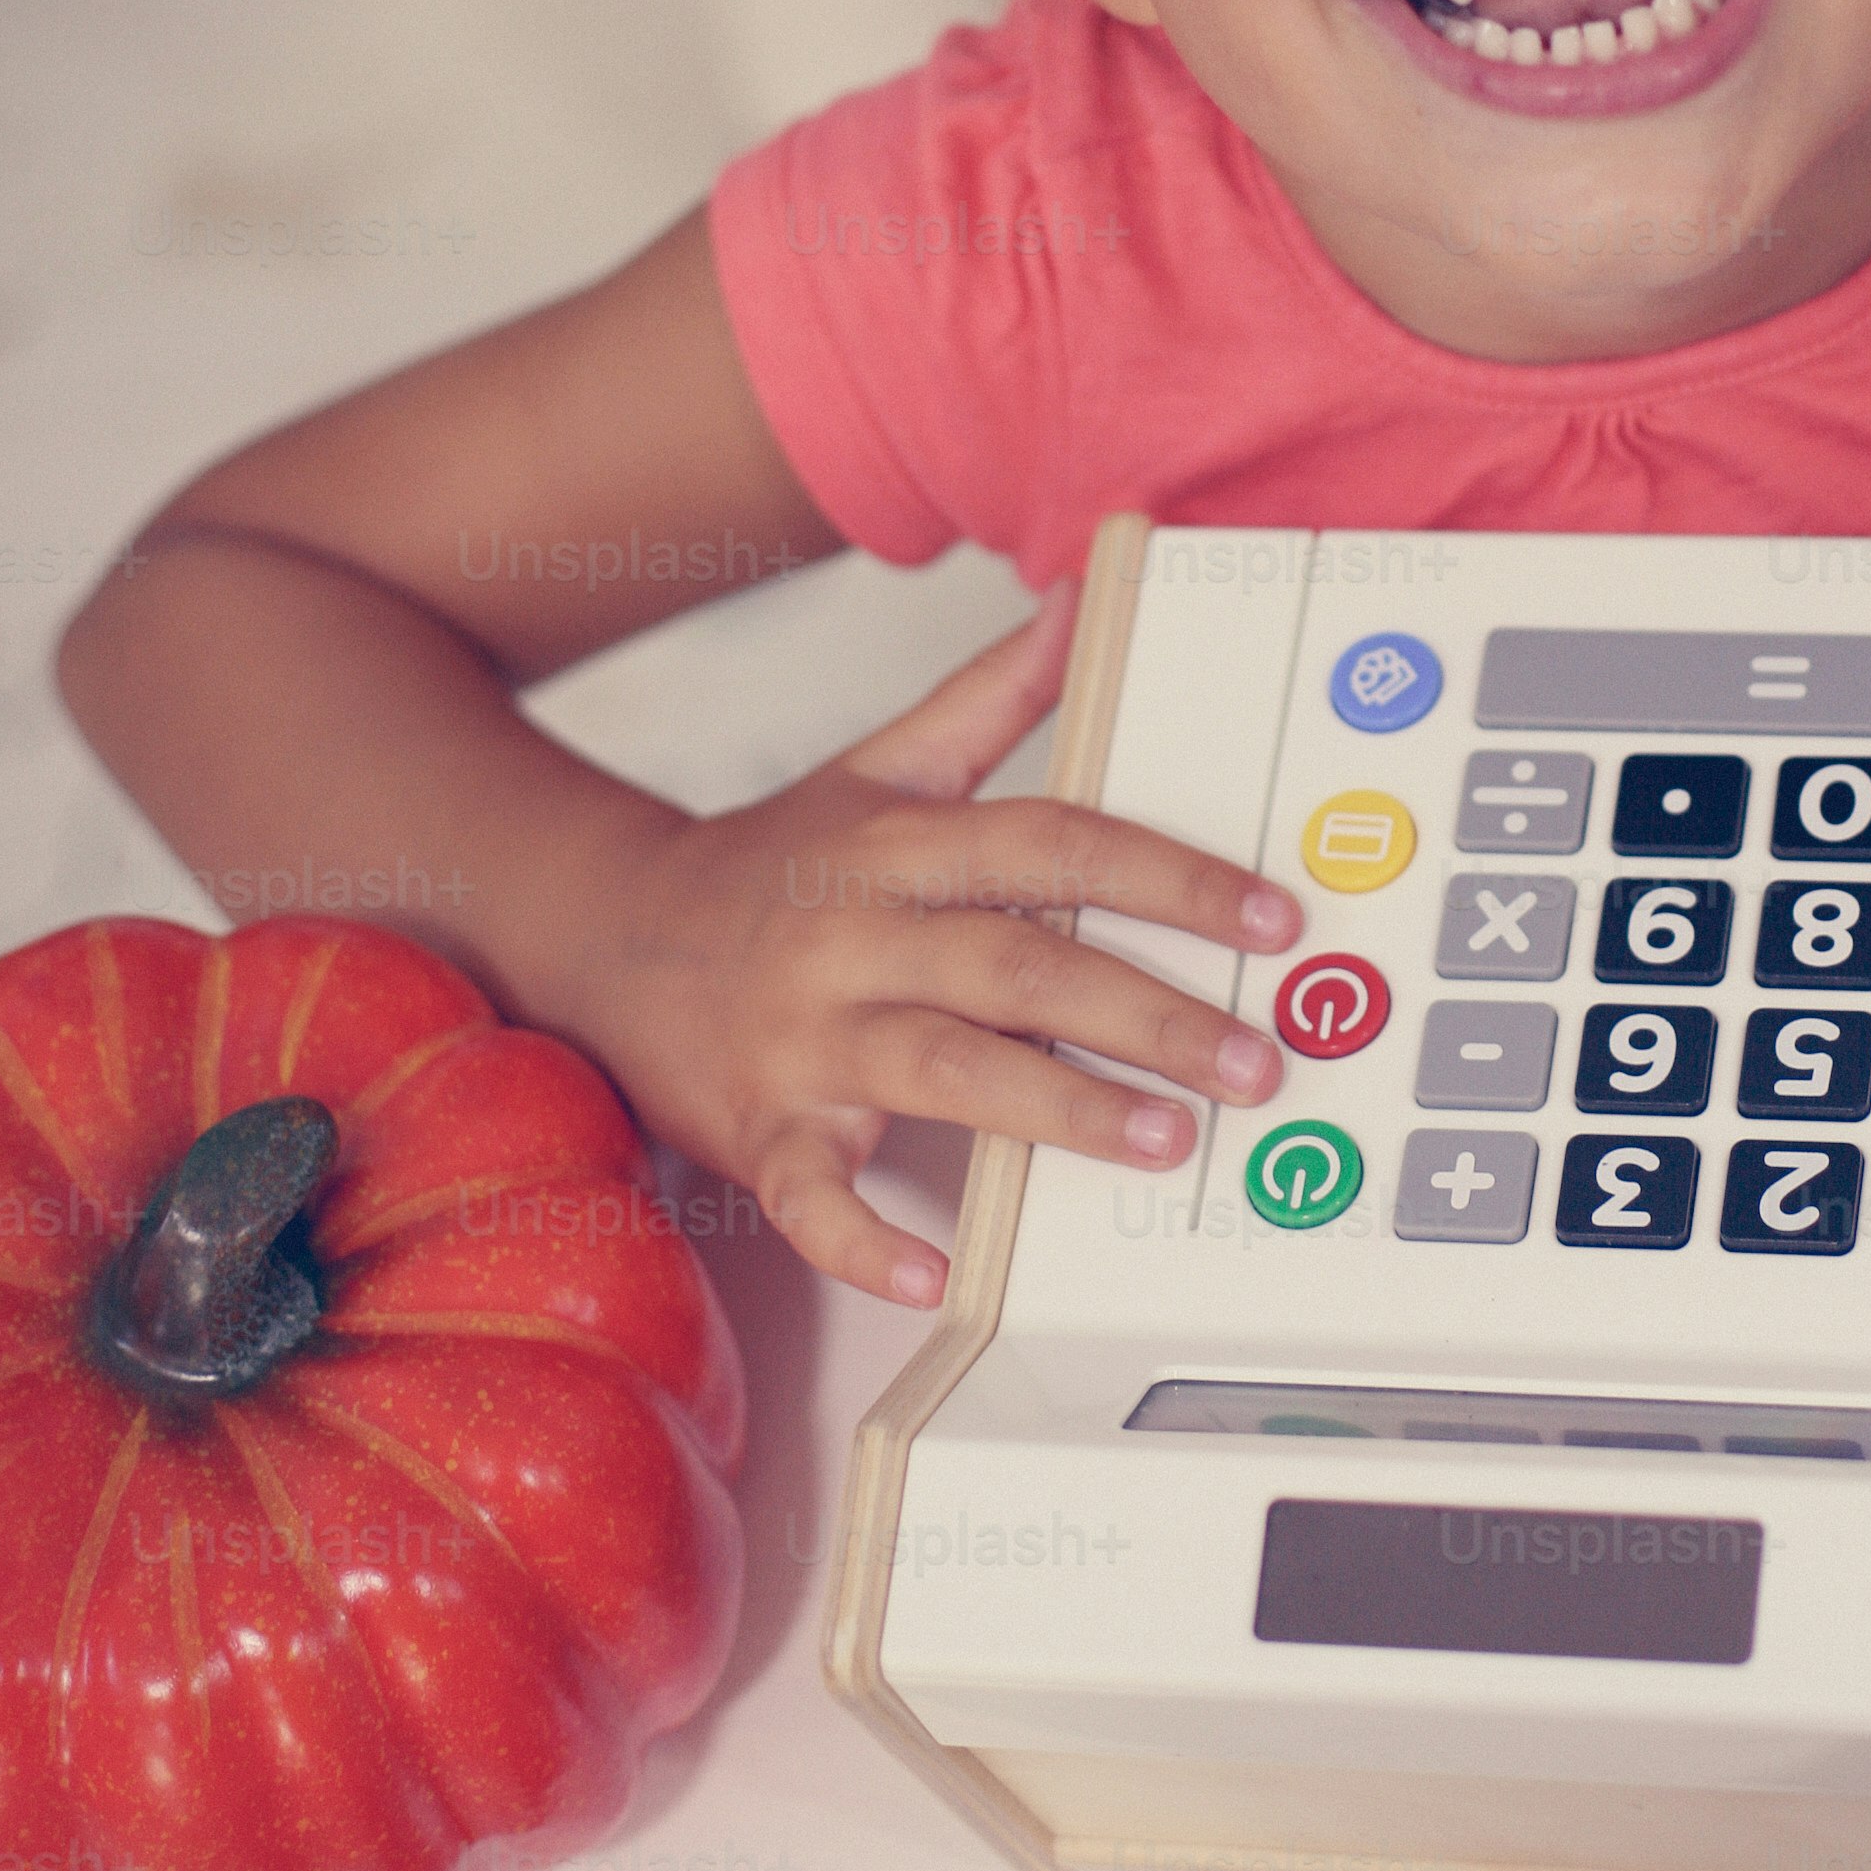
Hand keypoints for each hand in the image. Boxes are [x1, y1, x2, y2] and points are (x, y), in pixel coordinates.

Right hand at [554, 585, 1302, 1307]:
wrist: (602, 936)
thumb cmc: (773, 866)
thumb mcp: (881, 767)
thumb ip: (991, 691)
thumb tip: (1083, 598)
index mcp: (897, 846)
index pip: (1052, 844)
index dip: (1167, 878)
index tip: (1268, 919)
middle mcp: (853, 937)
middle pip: (1016, 962)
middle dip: (1146, 1012)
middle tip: (1254, 1057)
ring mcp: (803, 1039)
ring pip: (943, 1070)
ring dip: (1060, 1108)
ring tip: (1168, 1137)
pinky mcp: (760, 1130)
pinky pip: (815, 1194)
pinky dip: (869, 1240)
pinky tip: (940, 1273)